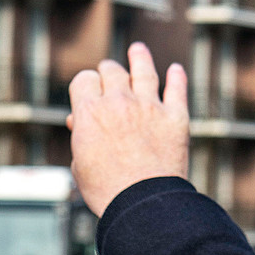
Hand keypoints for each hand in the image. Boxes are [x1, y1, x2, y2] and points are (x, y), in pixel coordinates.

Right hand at [67, 43, 189, 218]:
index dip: (85, 85)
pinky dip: (176, 78)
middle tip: (109, 73)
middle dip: (107, 71)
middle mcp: (119, 101)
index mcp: (89, 112)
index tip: (88, 92)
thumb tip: (78, 121)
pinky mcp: (175, 117)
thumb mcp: (79, 165)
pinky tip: (176, 70)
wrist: (143, 204)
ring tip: (138, 50)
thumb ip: (80, 137)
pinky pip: (176, 89)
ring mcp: (149, 106)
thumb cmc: (106, 190)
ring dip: (139, 57)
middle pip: (111, 70)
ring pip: (144, 70)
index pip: (84, 79)